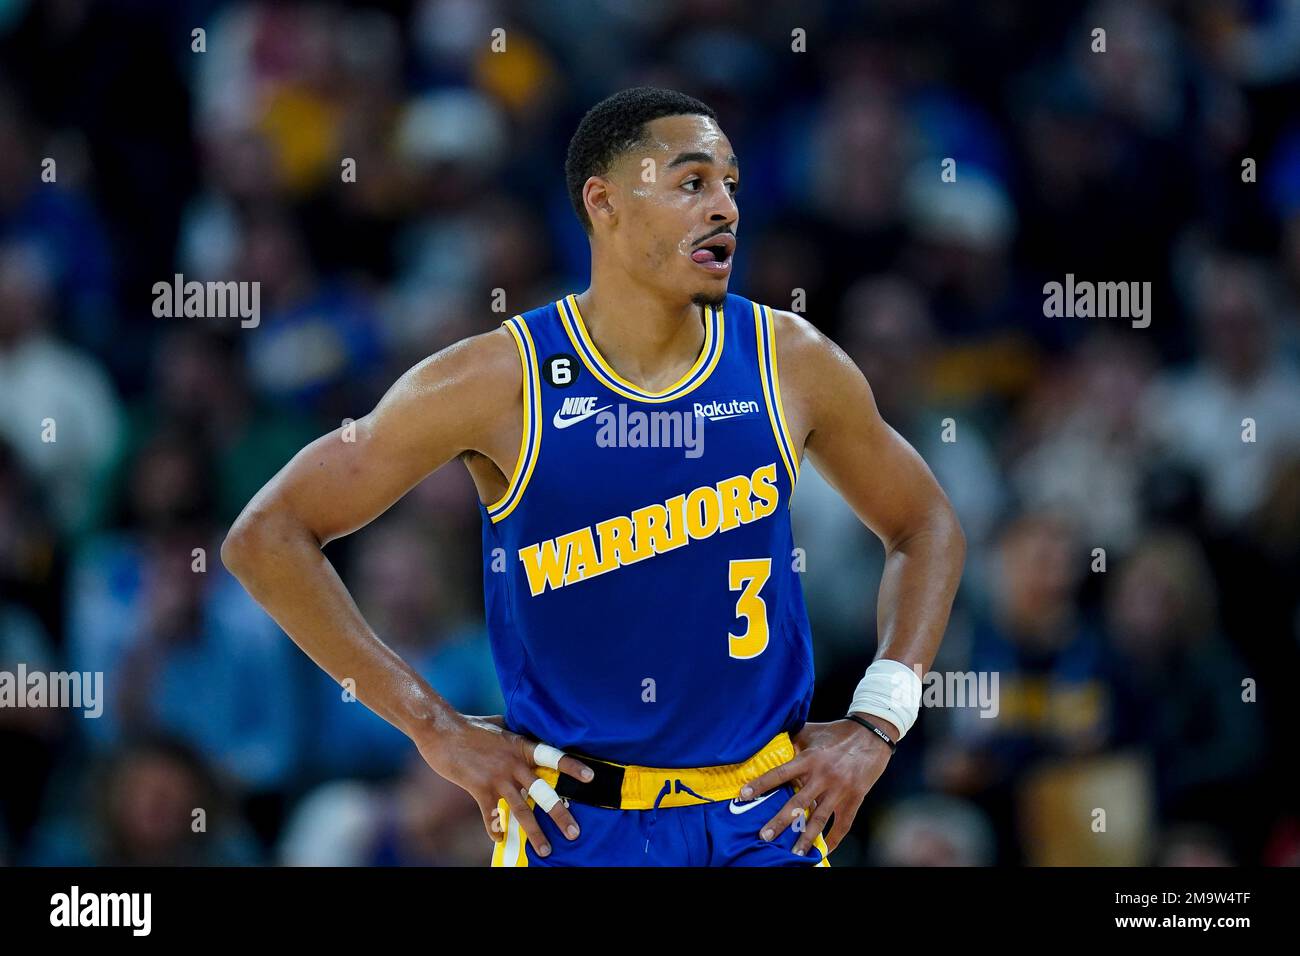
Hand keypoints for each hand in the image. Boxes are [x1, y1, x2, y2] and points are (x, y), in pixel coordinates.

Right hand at [414, 713, 594, 858]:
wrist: (442, 730)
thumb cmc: (470, 726)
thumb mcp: (500, 726)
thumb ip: (515, 735)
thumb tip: (526, 731)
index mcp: (521, 746)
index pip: (553, 757)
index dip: (572, 767)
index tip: (590, 778)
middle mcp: (513, 763)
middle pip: (542, 792)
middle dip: (559, 814)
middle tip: (574, 832)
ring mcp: (497, 777)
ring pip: (521, 810)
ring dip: (535, 832)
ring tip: (546, 850)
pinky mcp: (479, 788)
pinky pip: (492, 815)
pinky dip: (496, 829)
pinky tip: (500, 840)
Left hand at [737, 717, 894, 856]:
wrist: (872, 734)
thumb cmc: (838, 732)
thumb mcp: (811, 732)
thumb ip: (792, 741)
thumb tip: (770, 745)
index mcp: (810, 758)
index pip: (780, 774)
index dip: (761, 785)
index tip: (743, 796)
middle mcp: (823, 776)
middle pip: (797, 803)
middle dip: (779, 822)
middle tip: (764, 836)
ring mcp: (840, 790)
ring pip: (819, 819)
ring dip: (805, 837)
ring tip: (794, 852)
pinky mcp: (855, 798)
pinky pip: (843, 824)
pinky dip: (834, 839)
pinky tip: (825, 850)